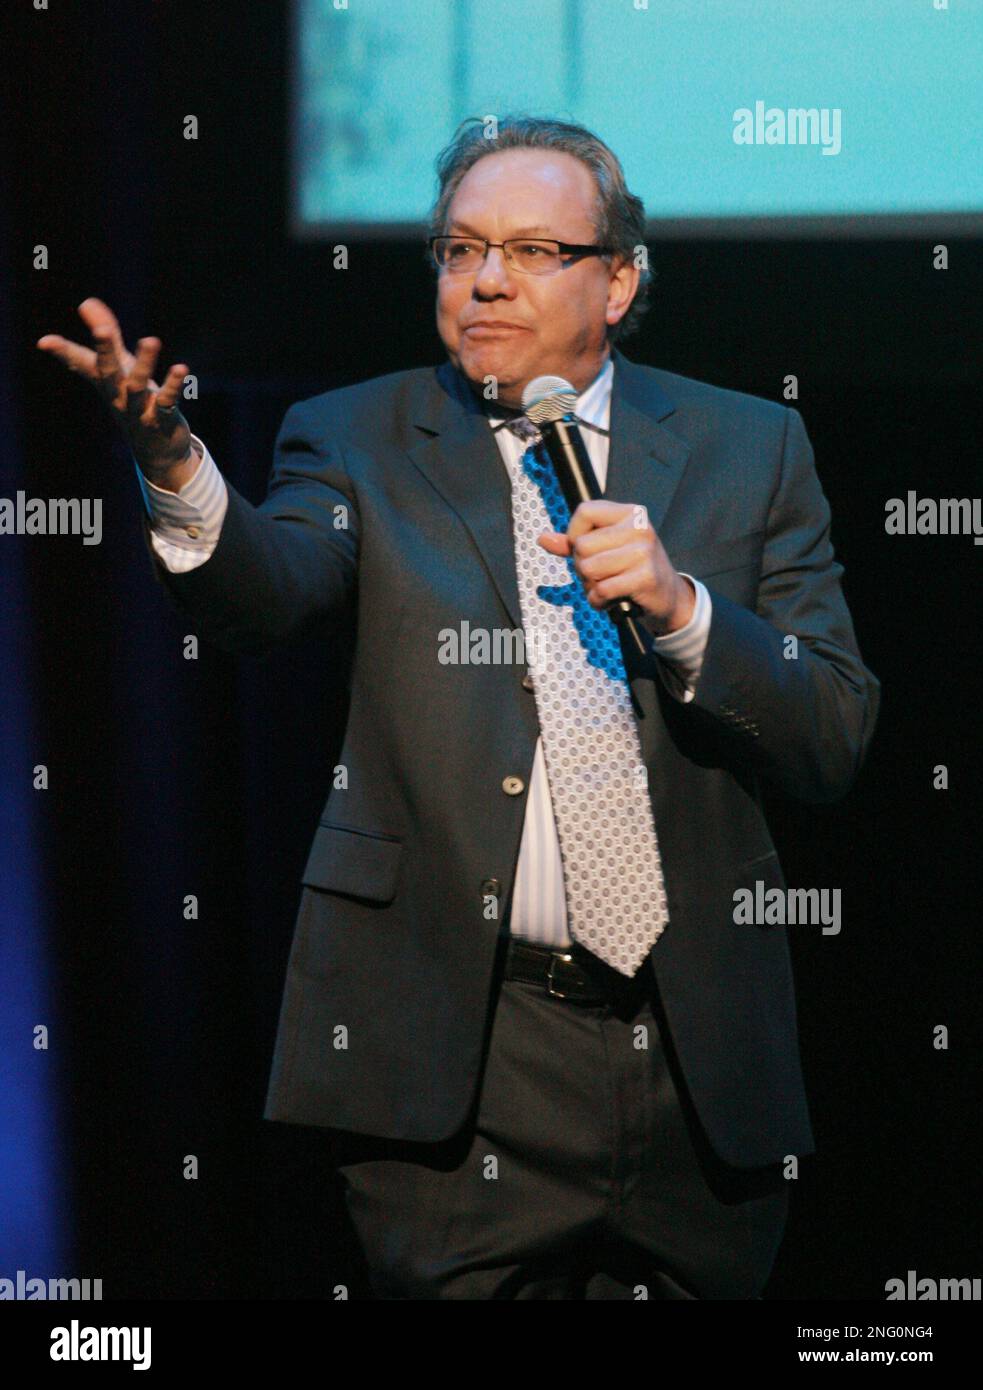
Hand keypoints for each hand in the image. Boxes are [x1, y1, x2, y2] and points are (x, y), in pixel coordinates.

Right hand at [37, 298, 196, 488]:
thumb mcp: (121, 368)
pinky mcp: (161, 419)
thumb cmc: (135, 402)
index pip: (81, 363)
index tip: (44, 342)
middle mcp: (118, 395)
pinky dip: (173, 386)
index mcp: (105, 382)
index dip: (63, 352)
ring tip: (151, 339)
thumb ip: (109, 337)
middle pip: (108, 372)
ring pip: (138, 385)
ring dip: (144, 363)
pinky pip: (167, 402)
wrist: (156, 449)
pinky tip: (181, 369)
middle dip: (105, 350)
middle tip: (102, 329)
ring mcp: (139, 409)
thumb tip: (87, 302)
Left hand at [538, 499, 694, 634]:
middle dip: (583, 567)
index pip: (584, 511)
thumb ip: (574, 543)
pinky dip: (600, 601)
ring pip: (588, 569)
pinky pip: (601, 590)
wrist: (669, 597)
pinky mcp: (645, 577)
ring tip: (608, 586)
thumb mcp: (607, 548)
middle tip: (602, 575)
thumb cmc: (633, 570)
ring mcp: (644, 552)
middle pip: (582, 545)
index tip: (584, 549)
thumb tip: (543, 538)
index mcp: (629, 513)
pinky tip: (612, 600)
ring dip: (591, 586)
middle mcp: (639, 527)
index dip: (574, 534)